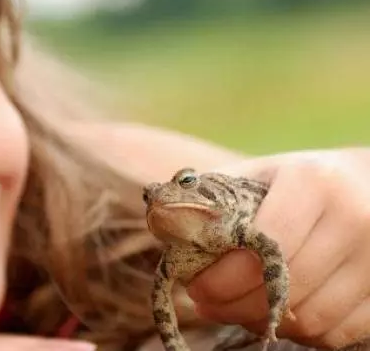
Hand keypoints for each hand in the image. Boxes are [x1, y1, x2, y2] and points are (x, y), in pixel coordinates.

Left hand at [185, 148, 369, 348]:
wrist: (367, 184)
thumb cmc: (298, 183)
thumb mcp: (256, 175)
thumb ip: (211, 197)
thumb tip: (160, 220)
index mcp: (313, 182)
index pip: (265, 245)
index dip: (225, 276)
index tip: (197, 287)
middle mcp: (354, 217)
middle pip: (287, 288)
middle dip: (236, 305)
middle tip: (208, 304)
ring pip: (313, 318)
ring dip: (266, 322)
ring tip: (239, 308)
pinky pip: (339, 334)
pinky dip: (302, 333)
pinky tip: (278, 313)